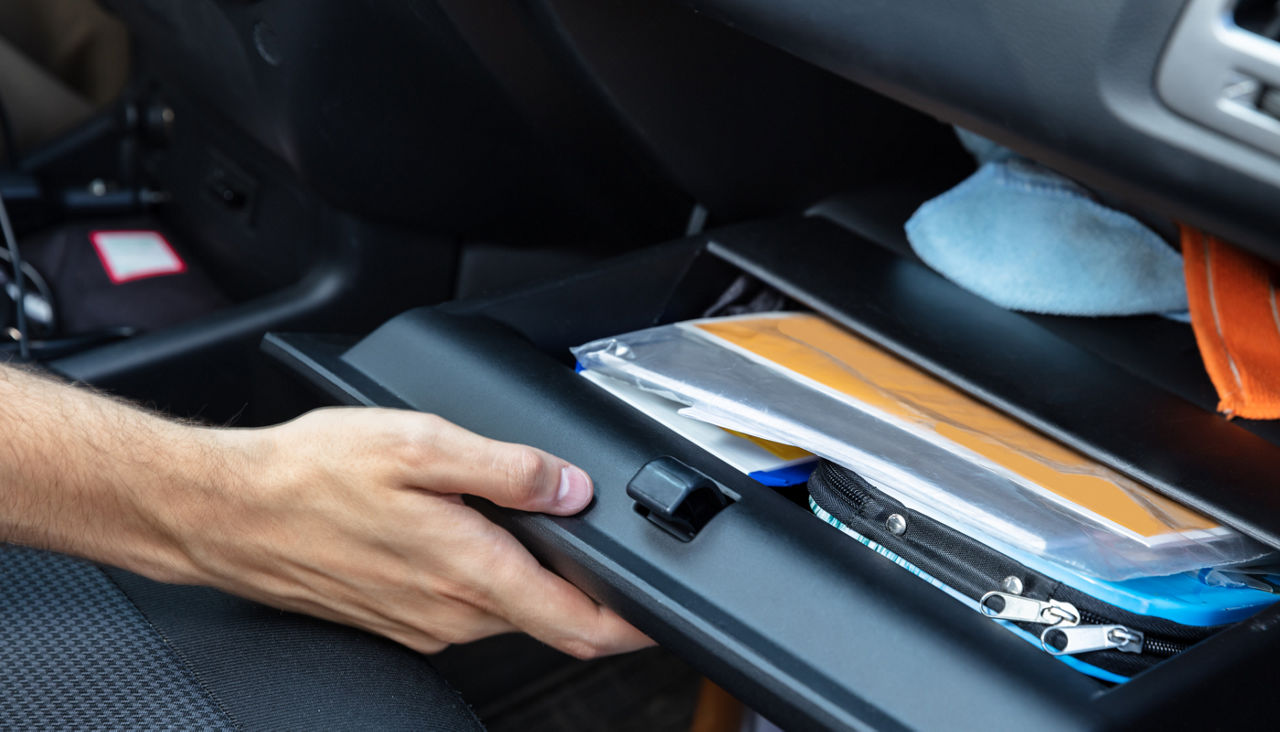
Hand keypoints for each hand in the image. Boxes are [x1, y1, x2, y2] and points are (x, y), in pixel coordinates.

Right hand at [174, 407, 651, 658]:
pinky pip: (462, 609)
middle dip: (581, 588)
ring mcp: (422, 623)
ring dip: (527, 578)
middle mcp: (451, 612)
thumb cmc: (311, 475)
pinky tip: (459, 534)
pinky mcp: (396, 621)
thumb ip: (507, 468)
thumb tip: (570, 485)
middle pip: (546, 619)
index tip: (660, 610)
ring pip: (504, 612)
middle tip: (586, 538)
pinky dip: (483, 580)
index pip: (579, 625)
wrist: (228, 511)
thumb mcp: (421, 444)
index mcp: (471, 571)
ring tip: (518, 523)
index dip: (632, 623)